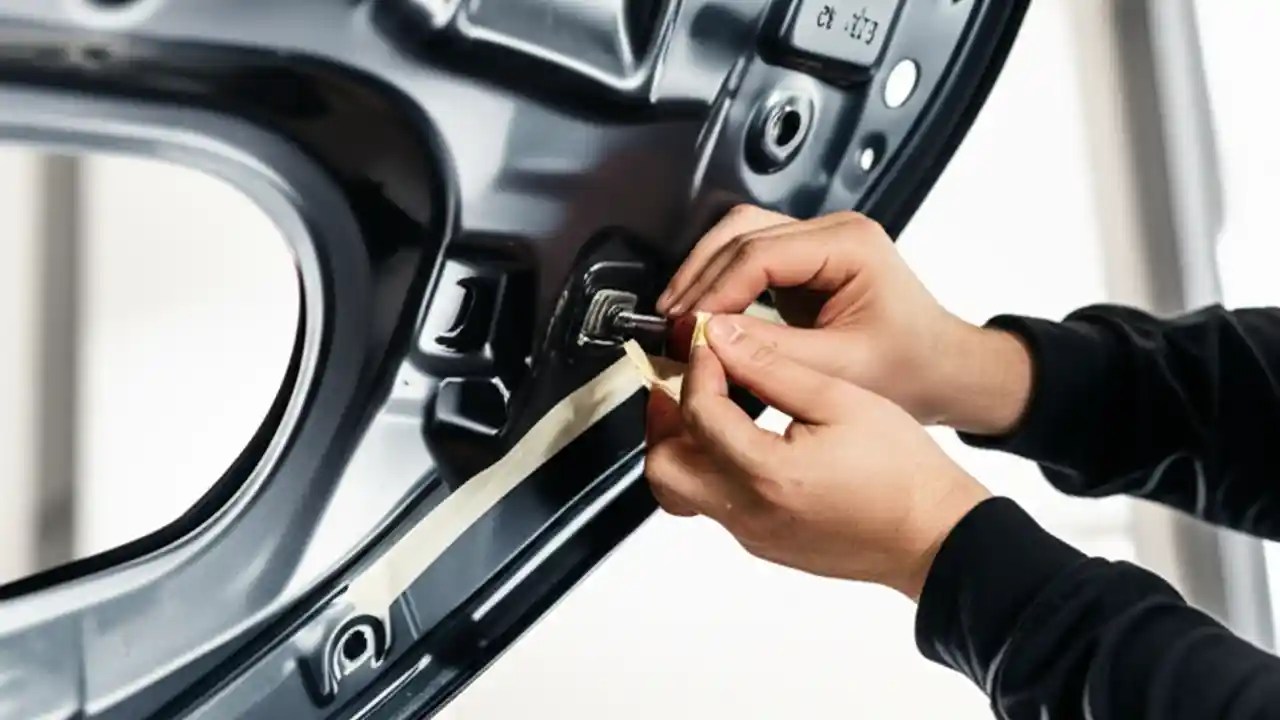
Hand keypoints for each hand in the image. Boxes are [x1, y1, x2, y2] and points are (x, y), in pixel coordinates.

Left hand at [644, 314, 991, 599]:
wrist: (934, 535)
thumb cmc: (903, 473)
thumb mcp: (841, 399)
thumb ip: (773, 366)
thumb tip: (724, 338)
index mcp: (766, 474)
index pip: (698, 412)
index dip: (699, 366)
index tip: (714, 343)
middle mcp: (749, 513)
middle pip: (663, 466)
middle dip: (665, 416)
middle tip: (686, 380)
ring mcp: (753, 534)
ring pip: (680, 491)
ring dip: (682, 445)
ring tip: (707, 408)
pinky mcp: (763, 542)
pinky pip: (713, 505)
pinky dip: (710, 468)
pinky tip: (739, 438)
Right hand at [657, 204, 1032, 435]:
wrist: (944, 374)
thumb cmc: (911, 368)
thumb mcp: (840, 368)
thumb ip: (772, 351)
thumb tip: (710, 336)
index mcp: (849, 244)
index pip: (759, 253)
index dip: (715, 290)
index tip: (689, 328)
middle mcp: (832, 232)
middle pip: (741, 232)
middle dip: (700, 276)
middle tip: (671, 321)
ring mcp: (818, 244)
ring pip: (739, 237)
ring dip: (704, 273)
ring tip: (678, 316)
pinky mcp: (806, 264)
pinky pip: (750, 258)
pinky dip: (721, 281)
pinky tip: (704, 313)